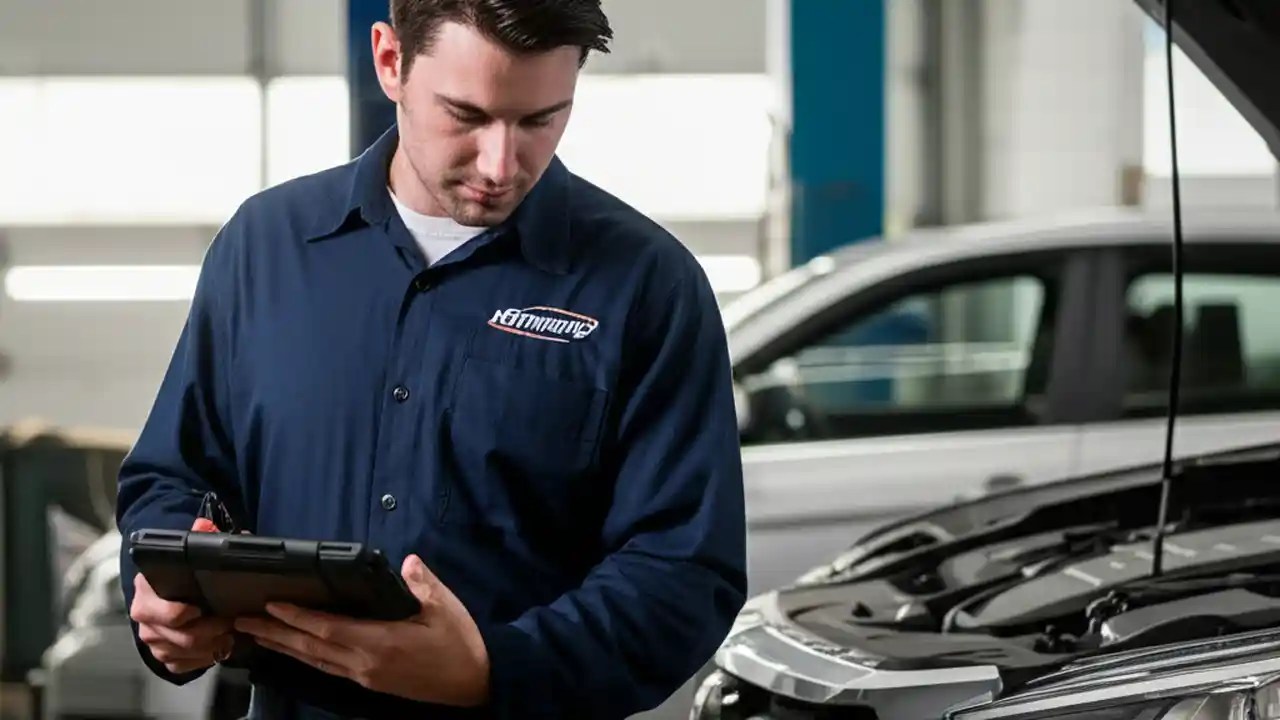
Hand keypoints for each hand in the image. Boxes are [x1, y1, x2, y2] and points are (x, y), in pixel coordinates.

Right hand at [130, 572, 235, 674]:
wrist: (158, 591)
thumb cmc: (174, 580)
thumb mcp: (178, 571)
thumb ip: (191, 575)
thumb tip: (220, 575)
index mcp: (147, 602)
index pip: (175, 616)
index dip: (199, 615)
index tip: (216, 608)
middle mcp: (146, 626)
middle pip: (186, 638)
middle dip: (214, 632)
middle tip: (231, 623)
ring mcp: (152, 644)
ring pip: (185, 654)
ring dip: (211, 648)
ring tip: (228, 636)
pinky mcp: (160, 657)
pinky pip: (180, 666)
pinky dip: (201, 660)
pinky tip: (214, 650)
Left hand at [234, 555, 490, 706]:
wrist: (475, 683)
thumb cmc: (460, 644)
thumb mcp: (446, 608)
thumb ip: (422, 584)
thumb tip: (405, 562)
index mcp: (381, 644)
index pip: (329, 629)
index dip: (298, 617)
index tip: (272, 605)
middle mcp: (365, 664)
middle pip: (311, 648)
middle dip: (274, 634)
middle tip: (242, 621)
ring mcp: (365, 676)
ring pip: (314, 660)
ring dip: (283, 647)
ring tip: (254, 635)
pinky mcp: (370, 681)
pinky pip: (327, 668)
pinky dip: (305, 656)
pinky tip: (293, 649)